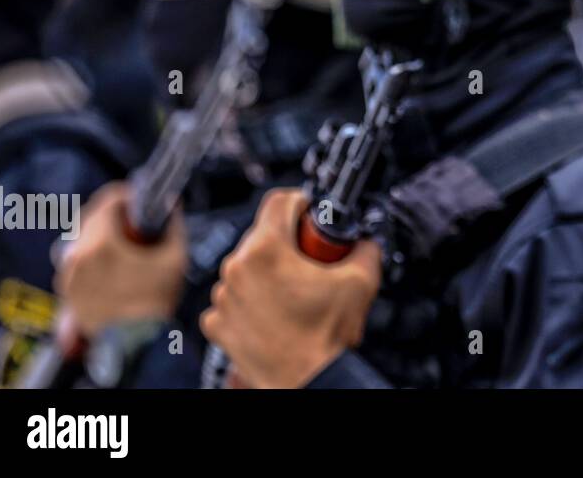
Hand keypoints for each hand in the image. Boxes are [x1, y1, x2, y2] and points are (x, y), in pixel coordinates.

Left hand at [55, 182, 186, 336]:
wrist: (135, 343)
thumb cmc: (155, 300)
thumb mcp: (174, 257)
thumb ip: (172, 224)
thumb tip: (171, 203)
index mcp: (100, 242)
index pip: (108, 200)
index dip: (128, 194)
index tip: (141, 197)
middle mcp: (76, 256)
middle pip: (92, 218)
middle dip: (114, 215)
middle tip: (136, 222)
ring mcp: (68, 276)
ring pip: (82, 240)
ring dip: (102, 236)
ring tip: (125, 246)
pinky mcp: (67, 292)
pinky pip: (78, 262)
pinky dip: (93, 257)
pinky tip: (113, 266)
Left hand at [200, 189, 381, 388]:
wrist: (306, 383)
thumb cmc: (324, 339)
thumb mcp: (361, 281)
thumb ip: (365, 247)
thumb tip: (365, 239)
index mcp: (267, 250)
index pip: (279, 200)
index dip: (302, 202)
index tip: (310, 215)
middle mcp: (236, 269)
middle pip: (263, 235)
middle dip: (288, 243)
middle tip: (312, 263)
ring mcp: (223, 298)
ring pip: (247, 266)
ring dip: (269, 272)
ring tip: (295, 293)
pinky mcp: (217, 322)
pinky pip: (234, 297)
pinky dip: (252, 301)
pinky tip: (275, 312)